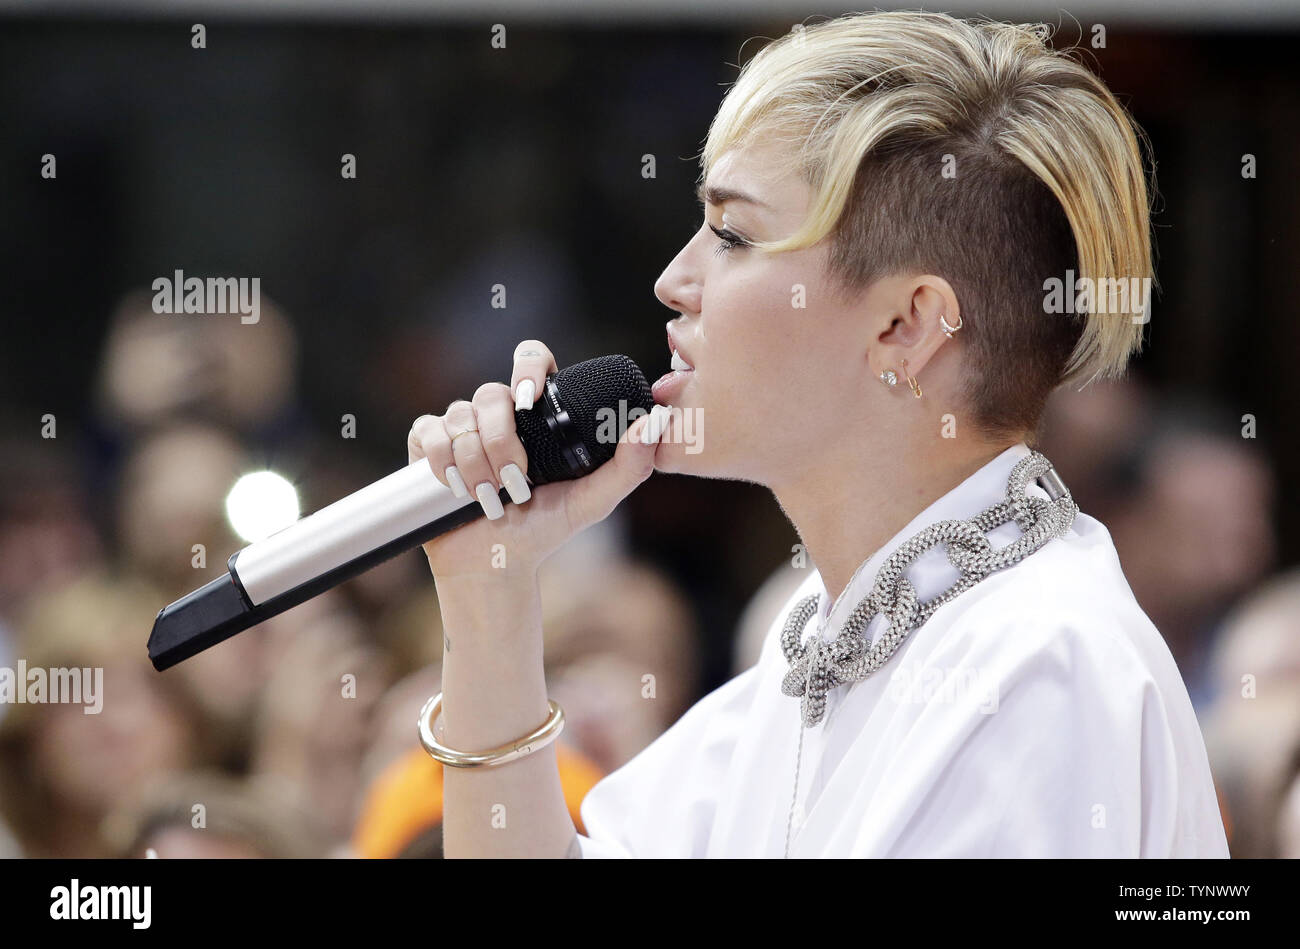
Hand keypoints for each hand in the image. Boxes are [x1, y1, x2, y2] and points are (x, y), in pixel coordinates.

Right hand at [408, 339, 668, 580]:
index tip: (530, 398)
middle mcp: (498, 413)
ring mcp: (461, 426)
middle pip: (491, 395)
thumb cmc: (547, 530)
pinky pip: (428, 431)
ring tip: (491, 499)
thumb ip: (629, 465)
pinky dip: (442, 462)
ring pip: (459, 418)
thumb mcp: (595, 500)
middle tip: (516, 483)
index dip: (527, 367)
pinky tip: (455, 489)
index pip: (532, 358)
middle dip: (501, 443)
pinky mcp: (428, 444)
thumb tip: (654, 421)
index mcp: (538, 413)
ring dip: (475, 466)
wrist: (498, 565)